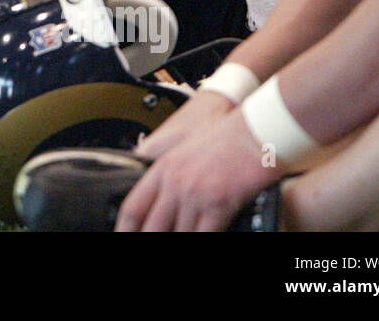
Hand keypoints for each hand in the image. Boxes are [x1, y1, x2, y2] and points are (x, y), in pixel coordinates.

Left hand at [116, 101, 283, 230]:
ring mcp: (195, 195)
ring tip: (182, 240)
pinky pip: (204, 235)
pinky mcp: (219, 204)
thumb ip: (168, 168)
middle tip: (146, 249)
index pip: (134, 207)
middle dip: (150, 239)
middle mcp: (175, 183)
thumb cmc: (227, 135)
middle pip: (152, 227)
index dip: (125, 229)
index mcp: (163, 168)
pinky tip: (204, 240)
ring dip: (180, 241)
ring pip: (179, 235)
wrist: (256, 130)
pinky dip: (203, 241)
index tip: (122, 236)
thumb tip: (160, 190)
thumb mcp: (185, 145)